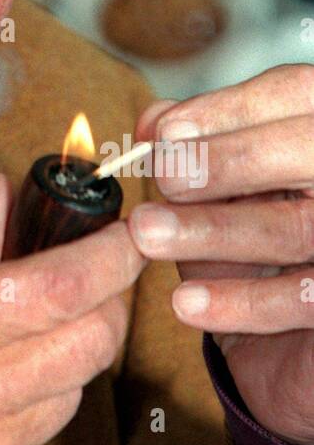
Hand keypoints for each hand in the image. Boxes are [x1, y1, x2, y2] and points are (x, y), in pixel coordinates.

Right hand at [0, 172, 145, 444]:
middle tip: (88, 272)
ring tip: (20, 334)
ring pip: (74, 391)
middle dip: (108, 298)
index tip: (129, 228)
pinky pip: (42, 442)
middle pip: (92, 340)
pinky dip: (33, 407)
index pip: (59, 286)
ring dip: (67, 352)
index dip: (112, 252)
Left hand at [128, 64, 313, 444]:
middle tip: (164, 178)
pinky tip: (187, 302)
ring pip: (299, 225)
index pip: (296, 92)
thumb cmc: (257, 250)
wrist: (293, 351)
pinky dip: (241, 301)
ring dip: (214, 231)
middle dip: (228, 160)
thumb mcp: (221, 195)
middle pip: (307, 147)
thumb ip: (195, 150)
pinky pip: (306, 298)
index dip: (230, 108)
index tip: (165, 132)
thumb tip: (153, 121)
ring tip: (148, 235)